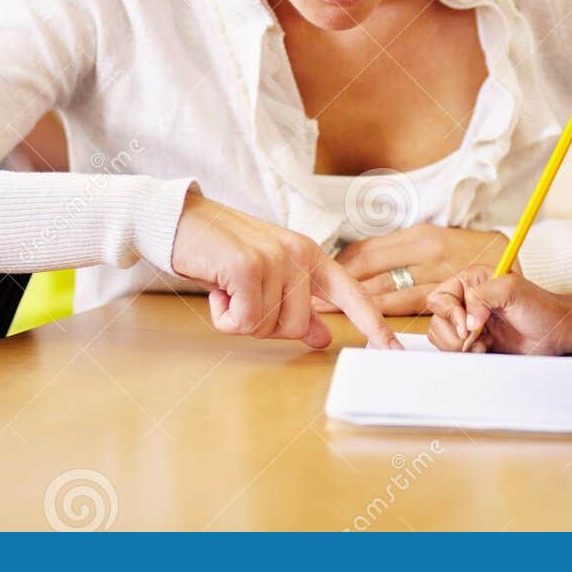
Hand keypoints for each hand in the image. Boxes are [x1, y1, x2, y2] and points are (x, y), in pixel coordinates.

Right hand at [172, 190, 400, 349]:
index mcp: (311, 256)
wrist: (179, 221)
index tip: (392, 350)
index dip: (373, 324)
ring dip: (239, 318)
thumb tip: (322, 337)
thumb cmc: (222, 252)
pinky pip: (242, 322)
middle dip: (262, 324)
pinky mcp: (249, 267)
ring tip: (228, 287)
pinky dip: (223, 315)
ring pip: (266, 327)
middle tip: (241, 296)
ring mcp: (276, 258)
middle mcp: (299, 254)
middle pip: (296, 326)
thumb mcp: (267, 277)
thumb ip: (298, 305)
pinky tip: (217, 288)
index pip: (352, 294)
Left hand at [331, 225, 507, 314]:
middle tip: (311, 299)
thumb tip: (361, 264)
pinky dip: (383, 312)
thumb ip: (403, 252)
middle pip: (370, 268)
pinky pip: (408, 305)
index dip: (340, 266)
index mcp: (419, 234)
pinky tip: (367, 319)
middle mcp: (426, 250)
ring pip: (385, 288)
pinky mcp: (449, 294)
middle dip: (338, 286)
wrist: (516, 262)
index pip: (367, 249)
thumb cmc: (472, 253)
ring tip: (327, 312)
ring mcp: (438, 273)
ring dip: (354, 302)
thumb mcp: (437, 241)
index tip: (319, 277)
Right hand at [425, 266, 571, 354]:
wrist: (554, 331)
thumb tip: (466, 322)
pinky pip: (454, 351)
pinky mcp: (473, 343)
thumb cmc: (539, 306)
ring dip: (460, 346)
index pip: (439, 298)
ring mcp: (468, 324)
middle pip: (437, 320)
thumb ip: (482, 297)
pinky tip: (486, 349)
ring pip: (441, 338)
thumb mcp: (511, 289)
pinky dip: (466, 354)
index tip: (467, 327)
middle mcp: (465, 301)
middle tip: (478, 337)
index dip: (450, 314)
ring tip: (485, 343)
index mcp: (470, 282)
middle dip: (454, 335)